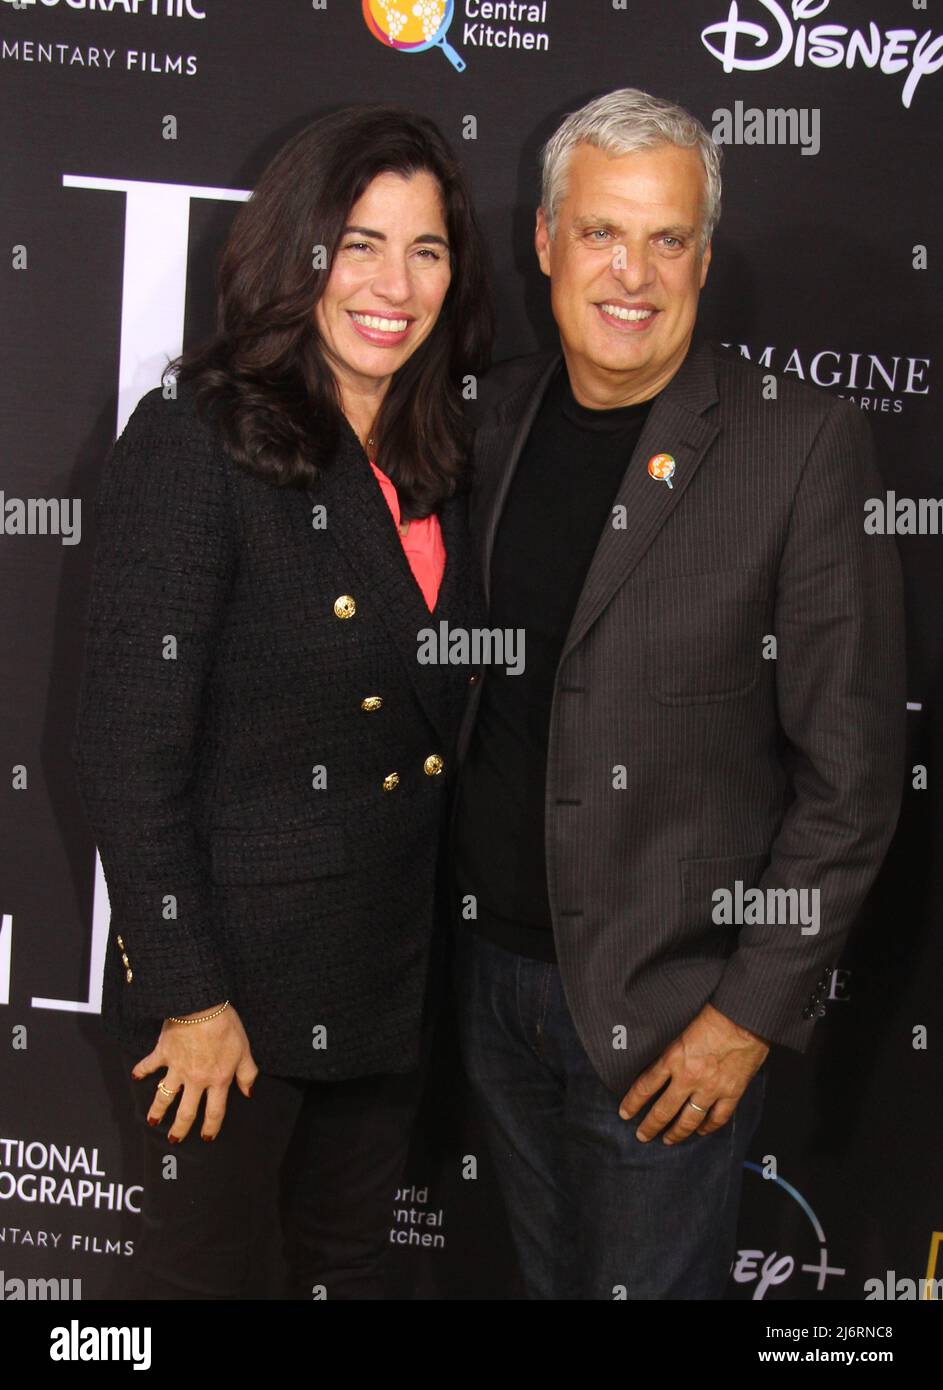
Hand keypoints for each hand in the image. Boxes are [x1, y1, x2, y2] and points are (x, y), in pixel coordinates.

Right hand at [131, 1002, 257, 1142]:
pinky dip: (141, 1070)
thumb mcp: (244, 1050)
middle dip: (180, 1128)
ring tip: (152, 1121)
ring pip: (164, 1096)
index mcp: (217, 1079)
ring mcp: (176, 1068)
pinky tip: (135, 1077)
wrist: (202, 1006)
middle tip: (174, 1139)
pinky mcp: (163, 1053)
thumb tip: (248, 1092)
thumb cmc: (226, 1026)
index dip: (211, 1127)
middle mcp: (195, 1079)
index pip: (214, 1111)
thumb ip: (247, 1073)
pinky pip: (149, 1065)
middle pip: (186, 1112)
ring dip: (157, 1110)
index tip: (206, 1138)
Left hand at [618, 1003, 768, 1145]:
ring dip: (676, 1133)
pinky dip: (708, 1127)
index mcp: (673, 1058)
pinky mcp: (732, 1092)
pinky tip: (701, 1131)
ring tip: (667, 1140)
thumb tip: (650, 1054)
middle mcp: (689, 1077)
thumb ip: (666, 1044)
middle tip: (641, 1136)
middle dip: (650, 1126)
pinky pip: (718, 1117)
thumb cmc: (712, 1011)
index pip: (645, 1086)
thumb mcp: (679, 1024)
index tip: (625, 1113)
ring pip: (689, 1120)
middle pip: (664, 1110)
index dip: (632, 1103)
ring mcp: (711, 1088)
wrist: (745, 1016)